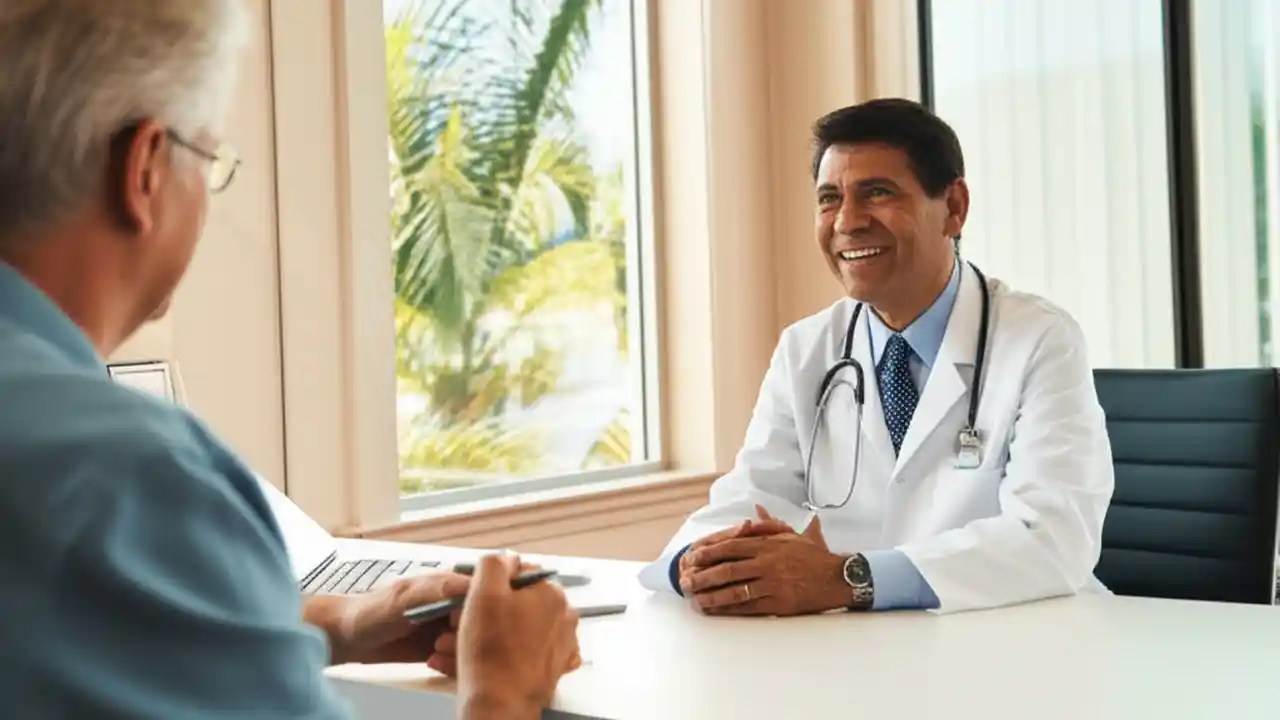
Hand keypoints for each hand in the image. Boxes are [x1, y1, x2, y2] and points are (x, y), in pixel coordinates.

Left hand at [304, 572, 469, 666]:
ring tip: (435, 652)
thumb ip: (437, 589)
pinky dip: (452, 665)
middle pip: (484, 620)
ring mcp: (449, 627)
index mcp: (448, 583)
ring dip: (459, 652)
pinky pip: (462, 659)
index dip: (479, 608)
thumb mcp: (403, 597)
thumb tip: (471, 584)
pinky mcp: (444, 648)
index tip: (458, 620)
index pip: (484, 592)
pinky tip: (432, 662)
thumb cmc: (370, 611)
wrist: (347, 638)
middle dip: (468, 635)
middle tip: (443, 640)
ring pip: (475, 642)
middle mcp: (454, 604)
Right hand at [456, 555, 580, 717]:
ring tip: (469, 646)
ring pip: (520, 628)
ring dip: (494, 633)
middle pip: (520, 602)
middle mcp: (563, 616)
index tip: (477, 600)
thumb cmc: (492, 652)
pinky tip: (487, 661)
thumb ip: (494, 564)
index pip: (519, 573)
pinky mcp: (553, 666)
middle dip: (491, 612)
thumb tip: (504, 558)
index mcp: (552, 593)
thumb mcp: (484, 592)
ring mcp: (561, 643)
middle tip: (466, 625)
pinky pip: (526, 651)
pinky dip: (507, 653)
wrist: (500, 703)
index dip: (492, 585)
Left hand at [681, 514, 847, 616]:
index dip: (706, 553)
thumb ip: (770, 524)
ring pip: (733, 590)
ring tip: (694, 601)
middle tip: (684, 582)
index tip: (691, 558)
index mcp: (766, 544)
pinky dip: (729, 609)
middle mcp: (765, 562)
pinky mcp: (777, 603)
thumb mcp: (792, 534)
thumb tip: (756, 510)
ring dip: (711, 596)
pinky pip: (747, 607)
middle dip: (701, 576)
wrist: (837, 577)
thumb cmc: (814, 555)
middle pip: (725, 569)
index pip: (729, 546)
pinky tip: (716, 611)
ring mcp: (771, 583)